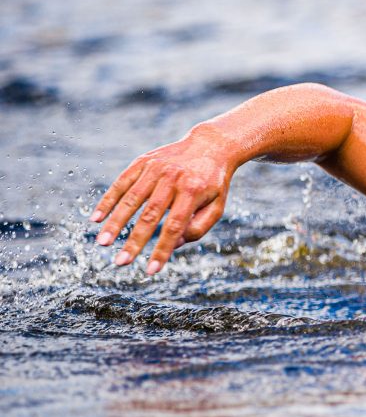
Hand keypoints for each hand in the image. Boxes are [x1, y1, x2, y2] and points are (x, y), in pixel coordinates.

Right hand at [90, 126, 236, 273]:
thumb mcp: (217, 206)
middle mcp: (172, 179)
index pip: (174, 226)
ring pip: (131, 199)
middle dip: (133, 242)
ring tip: (102, 243)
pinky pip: (122, 182)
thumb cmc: (213, 184)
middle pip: (149, 215)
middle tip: (120, 263)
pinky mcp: (143, 162)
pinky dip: (108, 201)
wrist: (210, 145)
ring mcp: (156, 168)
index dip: (161, 249)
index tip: (150, 271)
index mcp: (193, 191)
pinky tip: (97, 219)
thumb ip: (198, 228)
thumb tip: (172, 246)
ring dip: (115, 223)